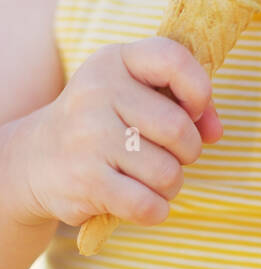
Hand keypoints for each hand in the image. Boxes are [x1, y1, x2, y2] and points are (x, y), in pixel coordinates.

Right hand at [12, 39, 221, 227]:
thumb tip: (216, 131)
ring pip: (167, 172)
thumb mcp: (137, 93)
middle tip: (174, 154)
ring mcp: (89, 138)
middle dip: (189, 150)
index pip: (173, 58)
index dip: (199, 89)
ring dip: (172, 184)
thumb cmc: (107, 121)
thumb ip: (187, 100)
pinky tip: (144, 201)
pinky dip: (156, 210)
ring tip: (155, 179)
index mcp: (114, 60)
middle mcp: (97, 93)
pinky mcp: (86, 181)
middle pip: (178, 128)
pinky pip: (147, 204)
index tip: (194, 110)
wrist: (37, 159)